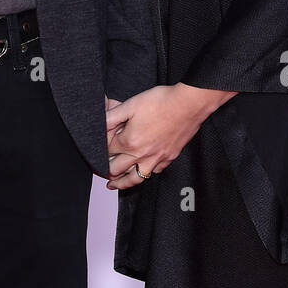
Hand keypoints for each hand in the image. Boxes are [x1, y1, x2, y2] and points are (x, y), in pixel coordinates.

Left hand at [105, 82, 235, 189]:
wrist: (188, 105)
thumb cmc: (161, 102)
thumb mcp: (130, 104)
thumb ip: (112, 116)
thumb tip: (99, 123)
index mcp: (129, 141)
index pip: (108, 151)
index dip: (101, 147)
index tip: (100, 144)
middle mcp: (141, 154)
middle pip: (117, 169)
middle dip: (106, 171)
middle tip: (100, 172)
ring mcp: (156, 158)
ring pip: (135, 178)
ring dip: (122, 183)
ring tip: (114, 185)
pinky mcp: (169, 157)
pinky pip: (154, 172)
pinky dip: (145, 174)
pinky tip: (143, 171)